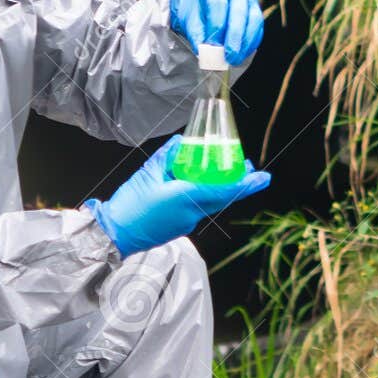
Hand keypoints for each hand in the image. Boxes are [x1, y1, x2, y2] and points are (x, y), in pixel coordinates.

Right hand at [86, 138, 270, 258]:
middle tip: (251, 170)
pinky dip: (203, 196)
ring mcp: (186, 223)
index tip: (263, 177)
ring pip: (210, 204)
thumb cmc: (129, 205)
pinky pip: (198, 209)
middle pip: (222, 198)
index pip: (223, 190)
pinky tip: (197, 185)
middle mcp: (191, 213)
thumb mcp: (147, 173)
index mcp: (185, 198)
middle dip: (239, 184)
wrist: (114, 234)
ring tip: (226, 173)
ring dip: (221, 189)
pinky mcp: (180, 228)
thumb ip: (167, 157)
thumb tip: (181, 143)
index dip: (245, 184)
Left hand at [169, 0, 262, 64]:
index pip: (218, 4)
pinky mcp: (255, 10)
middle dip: (234, 37)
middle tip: (229, 57)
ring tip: (236, 59)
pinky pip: (258, 28)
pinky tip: (242, 54)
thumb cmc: (194, 7)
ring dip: (246, 43)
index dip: (216, 26)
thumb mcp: (188, 17)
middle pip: (239, 12)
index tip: (212, 46)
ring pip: (254, 19)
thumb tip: (204, 52)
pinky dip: (251, 43)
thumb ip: (195, 33)